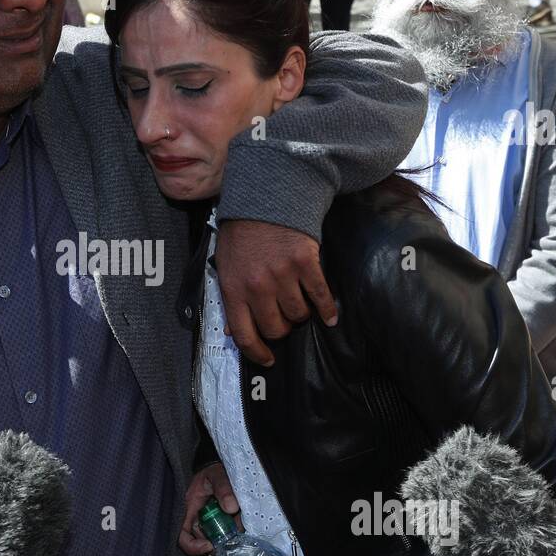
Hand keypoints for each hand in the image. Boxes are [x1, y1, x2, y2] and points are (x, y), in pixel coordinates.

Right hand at [179, 462, 240, 555]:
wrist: (218, 466)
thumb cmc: (212, 470)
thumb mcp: (216, 475)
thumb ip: (223, 488)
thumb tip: (231, 508)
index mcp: (190, 509)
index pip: (183, 537)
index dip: (194, 547)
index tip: (210, 545)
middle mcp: (198, 519)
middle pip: (204, 541)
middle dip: (220, 540)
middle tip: (234, 534)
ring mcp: (209, 522)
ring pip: (218, 537)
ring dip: (230, 534)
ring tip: (240, 521)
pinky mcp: (221, 521)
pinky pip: (227, 531)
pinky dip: (235, 529)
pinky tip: (242, 519)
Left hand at [215, 219, 335, 366]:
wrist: (266, 197)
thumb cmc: (242, 233)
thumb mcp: (226, 265)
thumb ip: (230, 298)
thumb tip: (233, 332)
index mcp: (233, 288)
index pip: (244, 334)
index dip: (257, 352)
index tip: (267, 358)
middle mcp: (257, 286)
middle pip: (276, 328)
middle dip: (281, 329)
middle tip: (284, 320)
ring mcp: (282, 276)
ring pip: (299, 315)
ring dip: (301, 314)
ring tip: (298, 304)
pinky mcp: (306, 264)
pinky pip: (320, 296)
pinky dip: (327, 309)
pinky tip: (330, 316)